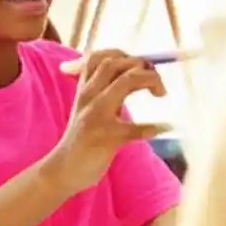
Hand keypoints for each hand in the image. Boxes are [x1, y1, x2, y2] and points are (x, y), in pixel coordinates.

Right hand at [47, 49, 168, 191]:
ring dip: (150, 81)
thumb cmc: (81, 140)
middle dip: (142, 66)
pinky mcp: (106, 138)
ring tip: (161, 93)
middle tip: (156, 84)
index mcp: (84, 90)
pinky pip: (136, 128)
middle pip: (115, 63)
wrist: (63, 169)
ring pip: (126, 82)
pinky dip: (153, 127)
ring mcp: (96, 116)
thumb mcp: (88, 109)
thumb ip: (105, 91)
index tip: (141, 69)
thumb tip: (136, 72)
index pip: (100, 57)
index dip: (125, 56)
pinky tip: (162, 128)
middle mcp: (88, 97)